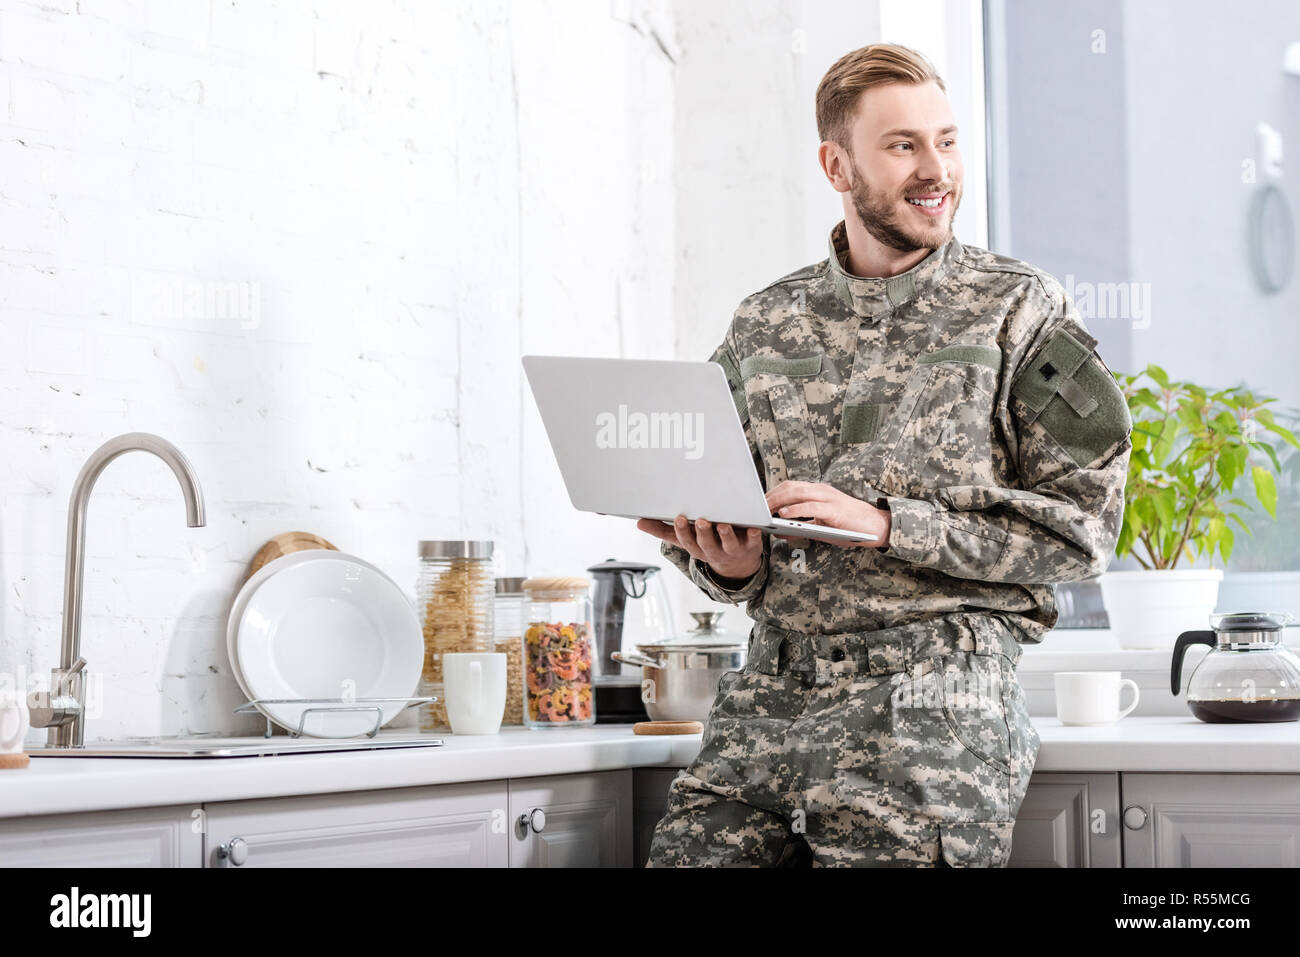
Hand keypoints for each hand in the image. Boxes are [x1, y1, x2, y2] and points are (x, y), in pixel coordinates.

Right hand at [635, 515, 763, 580]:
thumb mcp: (686, 541)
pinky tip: (753, 528)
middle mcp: (714, 551)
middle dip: (703, 533)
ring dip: (726, 534)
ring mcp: (733, 550)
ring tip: (723, 524)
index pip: (687, 541)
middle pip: (706, 544)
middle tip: (701, 521)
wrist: (738, 566)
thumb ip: (663, 531)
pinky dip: (754, 536)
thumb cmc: (708, 546)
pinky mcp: (751, 547)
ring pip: (728, 544)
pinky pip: (753, 542)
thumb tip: (639, 522)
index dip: (683, 531)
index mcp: (697, 548)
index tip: (679, 518)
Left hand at [765, 480, 890, 547]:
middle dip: (771, 496)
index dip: (772, 493)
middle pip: (790, 487)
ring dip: (779, 501)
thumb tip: (778, 532)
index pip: (790, 487)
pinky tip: (784, 514)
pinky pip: (811, 507)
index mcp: (818, 492)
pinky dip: (795, 509)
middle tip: (755, 506)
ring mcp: (829, 498)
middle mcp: (822, 491)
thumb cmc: (848, 526)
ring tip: (764, 510)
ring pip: (798, 493)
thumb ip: (800, 527)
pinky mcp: (835, 510)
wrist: (876, 527)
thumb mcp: (820, 527)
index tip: (757, 502)